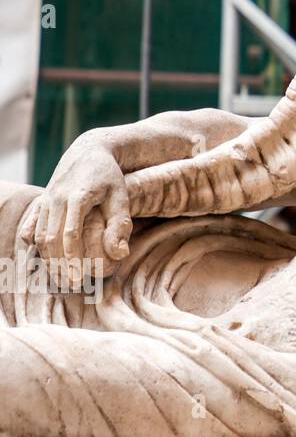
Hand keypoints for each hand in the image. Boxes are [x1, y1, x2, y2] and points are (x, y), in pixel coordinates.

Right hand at [17, 135, 131, 276]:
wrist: (89, 152)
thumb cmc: (110, 177)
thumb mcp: (121, 197)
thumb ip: (120, 225)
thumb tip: (119, 254)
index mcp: (78, 196)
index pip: (70, 233)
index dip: (73, 258)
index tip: (80, 277)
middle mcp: (56, 198)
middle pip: (51, 238)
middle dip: (59, 264)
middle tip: (70, 284)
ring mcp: (46, 200)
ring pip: (40, 235)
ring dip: (47, 259)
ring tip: (60, 278)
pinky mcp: (41, 202)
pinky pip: (33, 228)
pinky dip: (36, 247)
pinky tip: (44, 262)